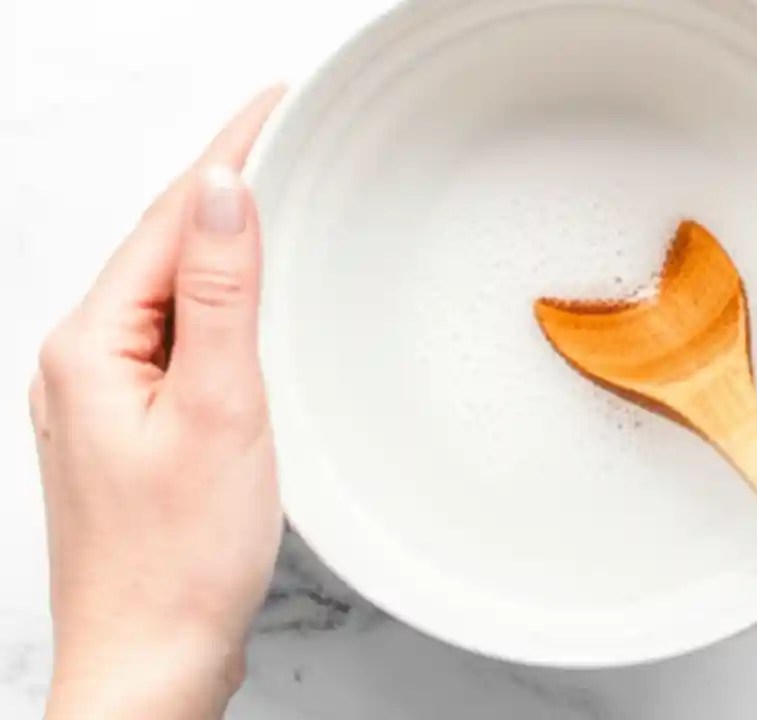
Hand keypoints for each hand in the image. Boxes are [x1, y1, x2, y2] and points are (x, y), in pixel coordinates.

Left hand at [30, 88, 283, 719]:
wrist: (149, 661)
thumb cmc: (177, 560)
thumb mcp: (216, 409)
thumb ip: (218, 294)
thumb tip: (222, 193)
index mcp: (92, 346)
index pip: (170, 219)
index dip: (227, 152)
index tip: (272, 104)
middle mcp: (83, 363)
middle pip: (160, 246)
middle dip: (220, 184)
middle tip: (280, 134)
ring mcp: (101, 398)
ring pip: (166, 291)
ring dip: (217, 241)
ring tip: (267, 197)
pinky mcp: (128, 428)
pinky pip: (170, 337)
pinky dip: (211, 302)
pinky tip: (238, 301)